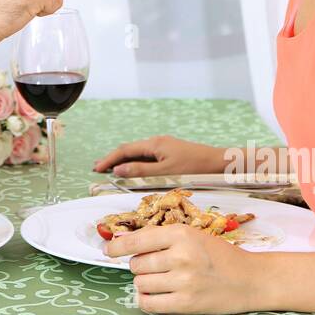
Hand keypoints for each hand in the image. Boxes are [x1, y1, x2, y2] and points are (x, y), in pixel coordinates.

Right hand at [92, 135, 227, 176]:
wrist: (218, 163)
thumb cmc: (193, 168)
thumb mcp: (165, 173)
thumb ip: (140, 171)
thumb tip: (118, 169)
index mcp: (154, 144)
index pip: (125, 150)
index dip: (109, 159)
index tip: (96, 169)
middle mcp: (157, 142)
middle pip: (129, 149)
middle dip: (113, 158)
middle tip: (98, 168)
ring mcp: (164, 146)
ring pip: (138, 152)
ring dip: (124, 160)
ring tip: (111, 168)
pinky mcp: (170, 152)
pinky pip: (147, 155)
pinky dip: (135, 161)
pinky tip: (133, 168)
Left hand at [105, 225, 265, 314]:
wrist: (251, 279)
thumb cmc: (220, 256)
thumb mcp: (193, 236)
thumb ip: (160, 239)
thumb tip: (123, 242)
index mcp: (182, 234)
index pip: (136, 240)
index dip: (117, 246)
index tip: (109, 250)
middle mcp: (181, 256)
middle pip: (136, 263)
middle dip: (140, 265)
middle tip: (157, 266)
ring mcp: (184, 281)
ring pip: (140, 282)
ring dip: (144, 282)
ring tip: (162, 279)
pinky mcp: (186, 303)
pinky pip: (148, 303)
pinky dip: (146, 299)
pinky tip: (156, 294)